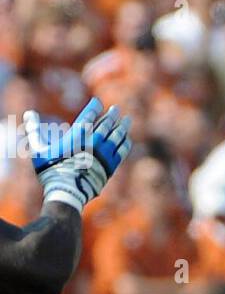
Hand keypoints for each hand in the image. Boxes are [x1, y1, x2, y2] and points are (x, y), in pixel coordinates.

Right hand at [25, 98, 131, 212]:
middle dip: (111, 115)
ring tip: (127, 119)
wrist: (67, 191)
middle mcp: (92, 141)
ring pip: (116, 135)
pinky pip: (121, 151)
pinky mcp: (110, 166)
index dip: (94, 106)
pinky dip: (124, 142)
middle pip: (105, 123)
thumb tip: (28, 113)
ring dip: (122, 126)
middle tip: (116, 109)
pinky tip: (127, 138)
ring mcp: (103, 153)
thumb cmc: (50, 170)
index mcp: (76, 135)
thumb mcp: (38, 149)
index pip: (89, 114)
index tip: (97, 102)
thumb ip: (33, 130)